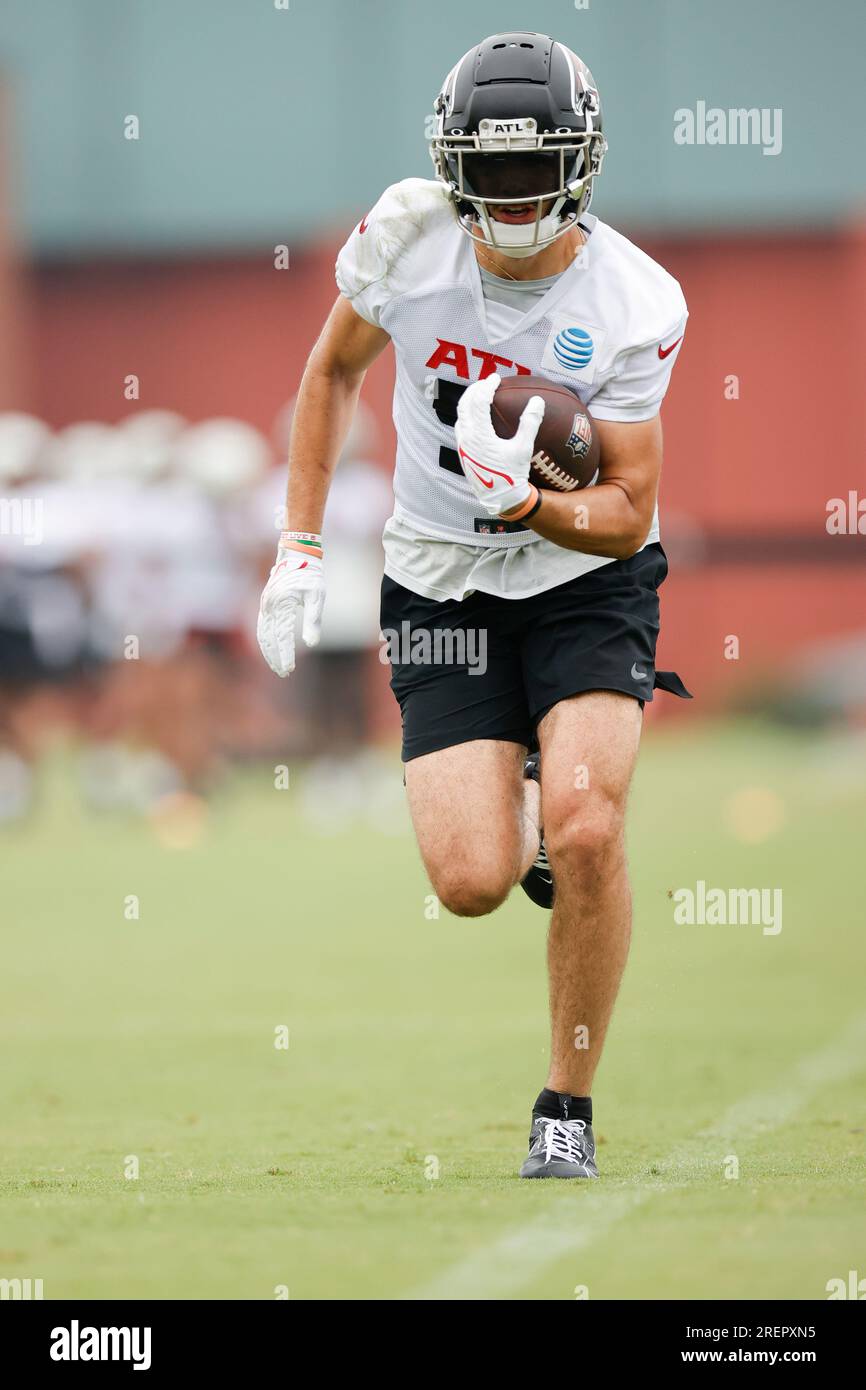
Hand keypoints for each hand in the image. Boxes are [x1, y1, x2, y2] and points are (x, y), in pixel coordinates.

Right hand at [257, 545, 324, 676]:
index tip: (289, 669)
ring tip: (277, 666)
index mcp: (282, 605)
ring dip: (268, 652)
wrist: (296, 554)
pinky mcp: (265, 605)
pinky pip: (261, 627)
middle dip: (275, 658)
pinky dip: (265, 641)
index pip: (282, 637)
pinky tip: (271, 650)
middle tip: (284, 673)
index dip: (285, 655)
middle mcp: (269, 606)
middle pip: (268, 639)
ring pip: (262, 634)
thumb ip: (313, 620)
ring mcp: (265, 605)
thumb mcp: (317, 596)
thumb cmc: (310, 575)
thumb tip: (311, 644)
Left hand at [455, 372, 544, 516]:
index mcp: (479, 435)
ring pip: (460, 416)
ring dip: (469, 402)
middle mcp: (466, 438)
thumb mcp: (523, 449)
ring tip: (481, 396)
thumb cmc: (512, 475)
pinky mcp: (462, 453)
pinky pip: (461, 428)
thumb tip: (537, 401)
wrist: (499, 499)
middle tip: (487, 382)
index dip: (487, 386)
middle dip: (474, 389)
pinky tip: (478, 418)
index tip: (496, 378)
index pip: (479, 401)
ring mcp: (462, 446)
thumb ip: (529, 423)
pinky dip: (468, 416)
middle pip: (464, 404)